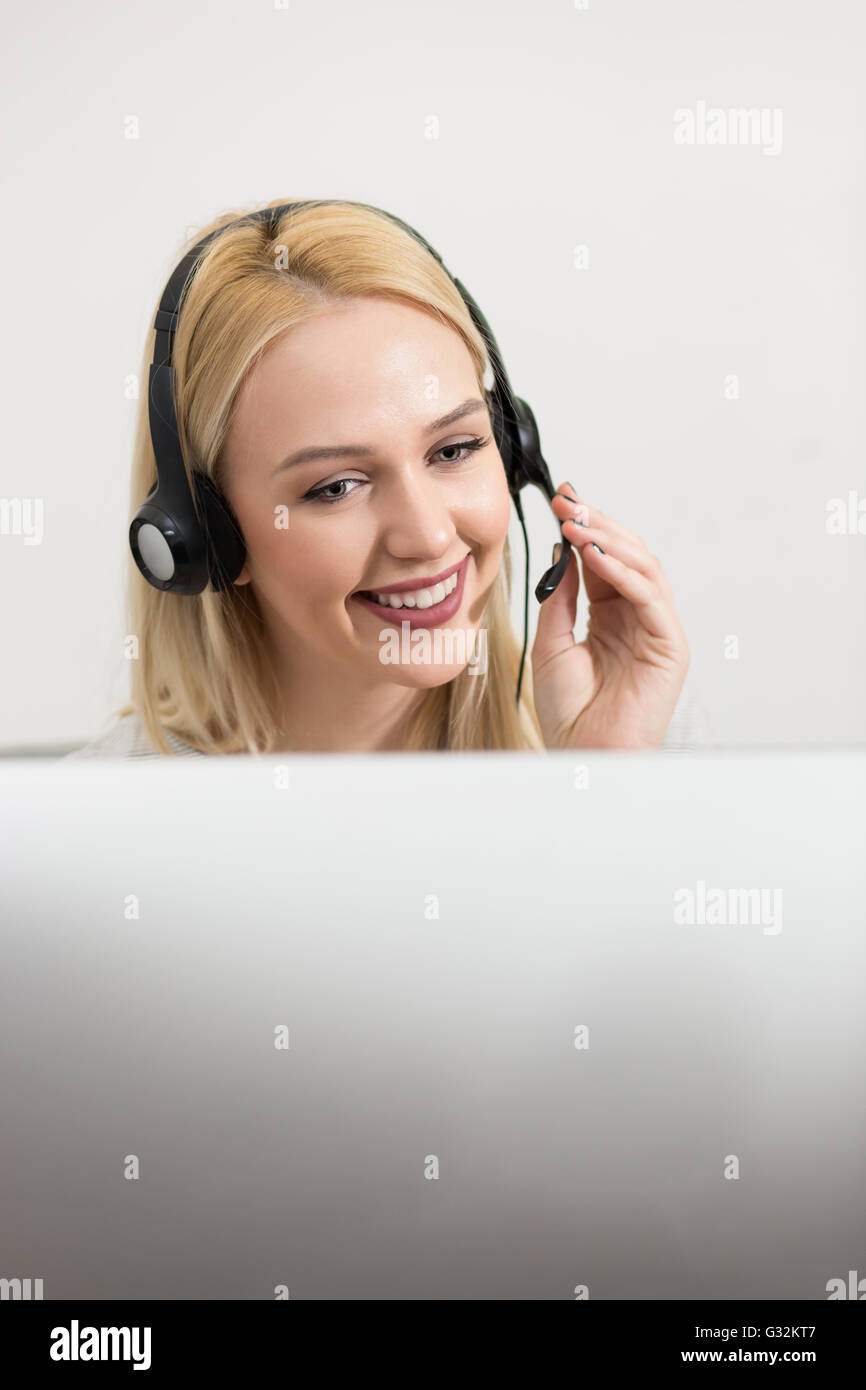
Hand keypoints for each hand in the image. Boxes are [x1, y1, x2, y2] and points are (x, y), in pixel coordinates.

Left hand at [530, 482, 689, 749]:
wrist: (582, 757)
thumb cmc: (568, 713)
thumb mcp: (552, 642)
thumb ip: (560, 596)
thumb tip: (562, 547)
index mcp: (611, 617)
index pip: (603, 561)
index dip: (585, 527)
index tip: (560, 498)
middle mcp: (638, 619)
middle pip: (627, 556)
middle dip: (597, 524)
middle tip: (566, 500)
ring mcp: (657, 630)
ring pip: (644, 568)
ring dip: (609, 540)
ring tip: (575, 522)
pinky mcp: (671, 646)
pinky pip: (650, 597)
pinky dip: (623, 572)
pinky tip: (595, 554)